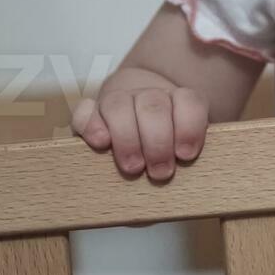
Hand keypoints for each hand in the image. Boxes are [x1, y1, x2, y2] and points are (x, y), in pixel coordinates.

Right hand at [71, 65, 209, 181]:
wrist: (134, 126)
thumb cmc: (167, 150)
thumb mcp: (185, 153)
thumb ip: (190, 160)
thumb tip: (186, 179)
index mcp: (179, 102)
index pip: (189, 102)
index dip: (189, 127)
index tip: (185, 155)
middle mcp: (149, 96)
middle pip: (153, 106)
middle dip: (157, 142)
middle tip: (160, 172)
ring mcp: (117, 101)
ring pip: (119, 105)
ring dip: (127, 138)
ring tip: (133, 168)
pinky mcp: (90, 113)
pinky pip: (85, 111)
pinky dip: (91, 125)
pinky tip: (100, 143)